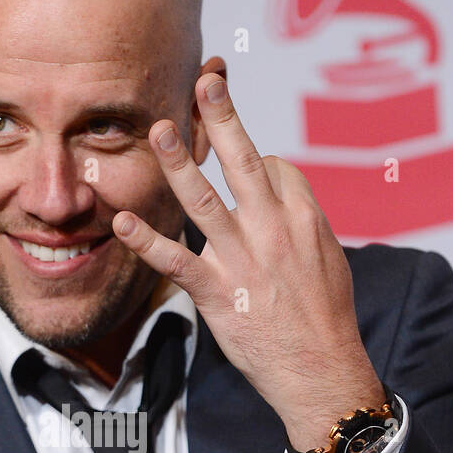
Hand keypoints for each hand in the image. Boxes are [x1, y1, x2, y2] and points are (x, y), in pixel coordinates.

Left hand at [112, 73, 385, 451]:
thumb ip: (301, 221)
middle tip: (202, 82)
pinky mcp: (219, 292)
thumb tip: (279, 194)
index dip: (254, 162)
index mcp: (304, 217)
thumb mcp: (328, 257)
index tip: (244, 170)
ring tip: (157, 131)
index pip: (272, 167)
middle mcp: (274, 229)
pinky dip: (148, 241)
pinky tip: (125, 221)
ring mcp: (244, 260)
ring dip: (179, 164)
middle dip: (222, 117)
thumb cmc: (326, 318)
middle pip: (244, 161)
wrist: (322, 371)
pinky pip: (176, 260)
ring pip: (205, 201)